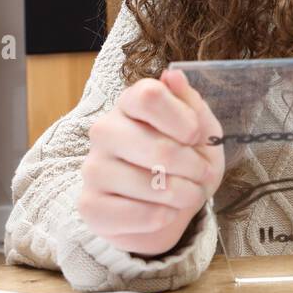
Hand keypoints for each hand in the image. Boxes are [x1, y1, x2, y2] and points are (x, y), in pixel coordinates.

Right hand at [78, 68, 224, 257]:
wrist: (168, 207)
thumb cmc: (185, 162)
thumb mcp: (201, 131)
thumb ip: (190, 104)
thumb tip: (173, 75)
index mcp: (130, 104)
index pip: (149, 96)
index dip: (182, 119)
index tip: (196, 136)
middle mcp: (105, 130)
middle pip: (155, 146)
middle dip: (192, 166)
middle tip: (203, 174)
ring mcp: (93, 168)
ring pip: (146, 184)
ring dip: (181, 194)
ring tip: (188, 195)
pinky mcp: (90, 205)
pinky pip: (131, 214)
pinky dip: (160, 217)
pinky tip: (165, 212)